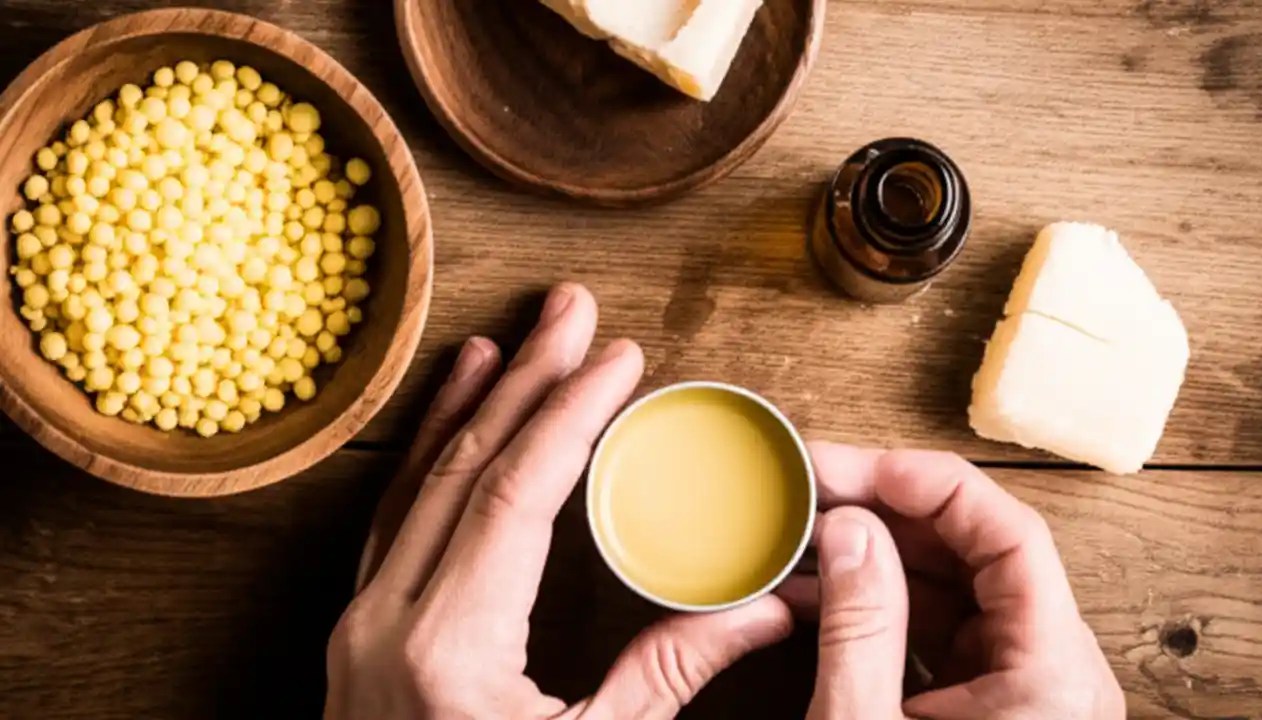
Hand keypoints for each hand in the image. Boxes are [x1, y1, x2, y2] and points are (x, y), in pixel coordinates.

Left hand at [324, 283, 793, 719]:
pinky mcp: (357, 634)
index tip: (618, 357)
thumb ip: (674, 673)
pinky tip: (451, 423)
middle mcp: (384, 621)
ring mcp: (357, 625)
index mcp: (445, 648)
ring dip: (469, 404)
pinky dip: (427, 460)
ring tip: (511, 340)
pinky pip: (393, 521)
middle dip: (527, 377)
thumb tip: (771, 606)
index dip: (569, 412)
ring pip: (416, 484)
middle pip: (463, 467)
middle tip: (572, 308)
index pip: (514, 492)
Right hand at [779, 443, 1124, 718]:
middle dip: (890, 511)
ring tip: (806, 534)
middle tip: (815, 486)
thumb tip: (850, 527)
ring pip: (955, 587)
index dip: (931, 484)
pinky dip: (879, 603)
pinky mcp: (986, 705)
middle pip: (981, 552)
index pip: (1009, 535)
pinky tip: (818, 589)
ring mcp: (1019, 687)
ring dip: (877, 554)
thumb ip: (860, 625)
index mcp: (1050, 674)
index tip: (856, 465)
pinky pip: (939, 630)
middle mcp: (1050, 671)